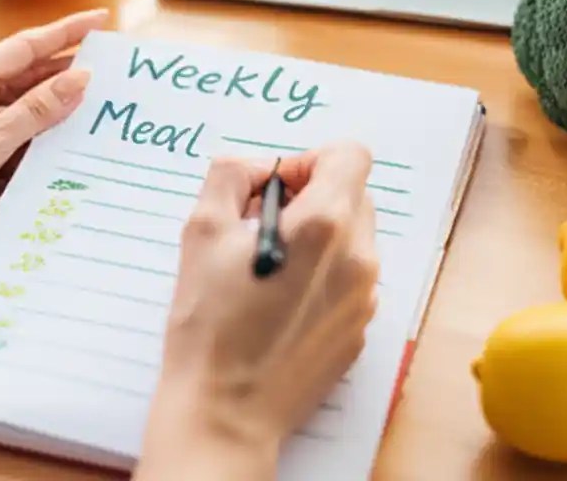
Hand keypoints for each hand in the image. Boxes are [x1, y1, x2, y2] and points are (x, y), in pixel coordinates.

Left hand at [0, 9, 107, 267]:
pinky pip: (13, 142)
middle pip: (28, 76)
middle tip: (115, 71)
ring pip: (23, 111)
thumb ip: (36, 111)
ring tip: (102, 111)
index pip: (27, 47)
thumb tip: (79, 79)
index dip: (67, 32)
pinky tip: (66, 152)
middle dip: (69, 71)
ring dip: (58, 111)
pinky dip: (39, 145)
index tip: (102, 20)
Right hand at [135, 143, 380, 480]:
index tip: (277, 187)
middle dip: (311, 197)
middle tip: (262, 226)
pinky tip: (280, 303)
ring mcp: (364, 297)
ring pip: (354, 238)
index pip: (351, 155)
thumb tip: (259, 169)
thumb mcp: (202, 231)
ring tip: (269, 268)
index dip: (309, 160)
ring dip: (318, 238)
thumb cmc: (209, 324)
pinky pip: (350, 280)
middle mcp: (358, 256)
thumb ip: (231, 176)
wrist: (226, 411)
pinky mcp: (359, 329)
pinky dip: (322, 276)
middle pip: (353, 195)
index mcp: (325, 224)